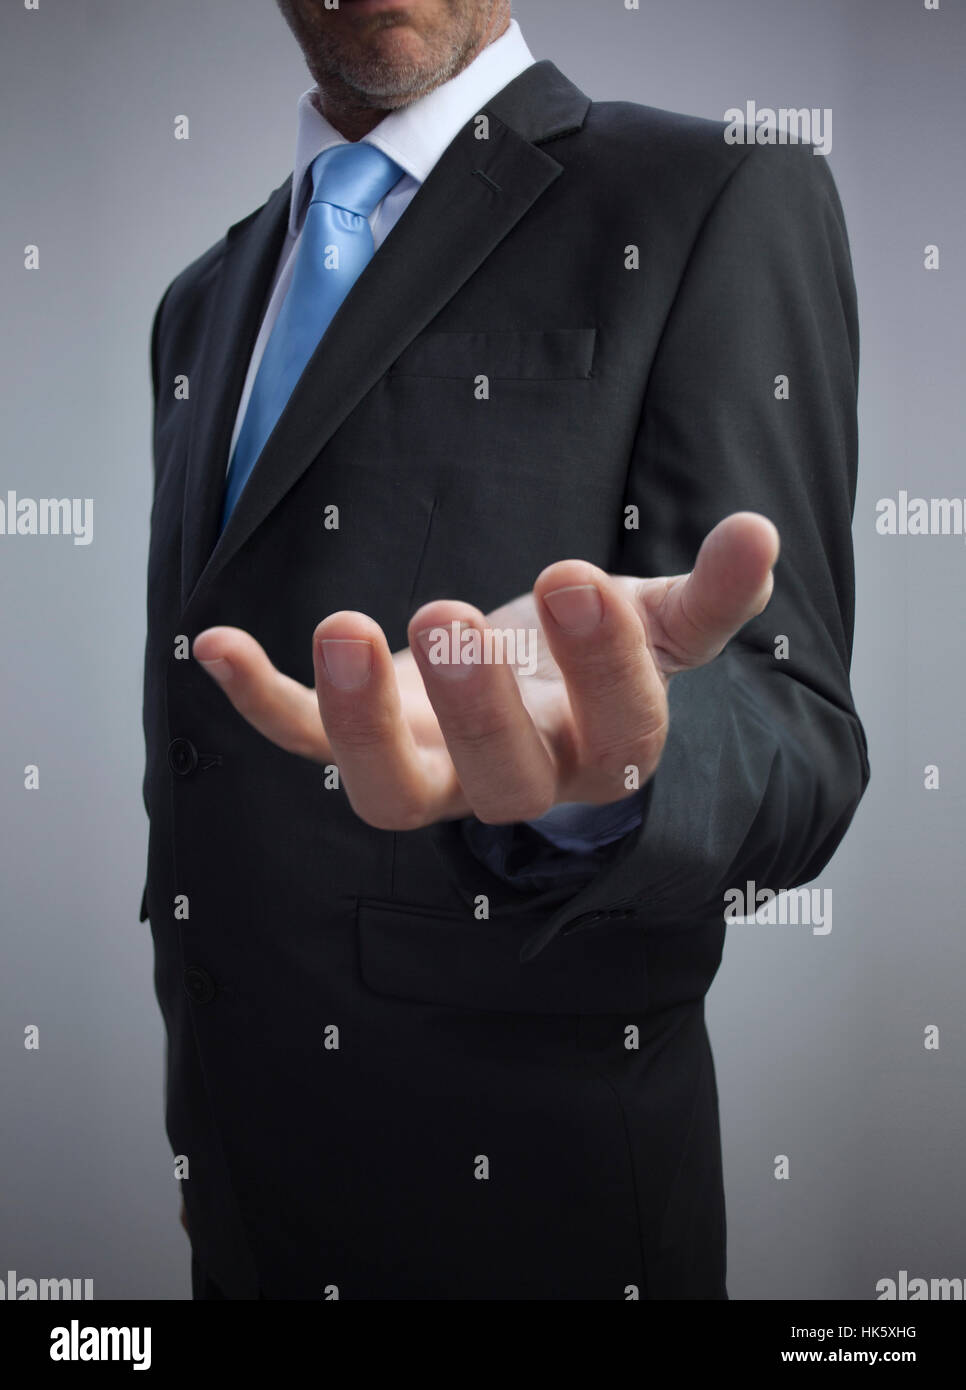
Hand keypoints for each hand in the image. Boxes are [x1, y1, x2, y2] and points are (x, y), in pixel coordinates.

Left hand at [192, 512, 777, 828]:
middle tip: (450, 618)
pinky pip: (307, 746)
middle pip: (504, 782)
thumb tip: (760, 533)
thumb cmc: (592, 662)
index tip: (575, 578)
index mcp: (605, 751)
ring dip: (361, 725)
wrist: (530, 699)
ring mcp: (435, 774)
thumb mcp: (659, 624)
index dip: (600, 665)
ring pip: (395, 794)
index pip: (619, 729)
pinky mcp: (370, 748)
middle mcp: (519, 782)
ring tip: (344, 629)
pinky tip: (213, 642)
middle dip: (477, 705)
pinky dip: (262, 702)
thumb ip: (709, 594)